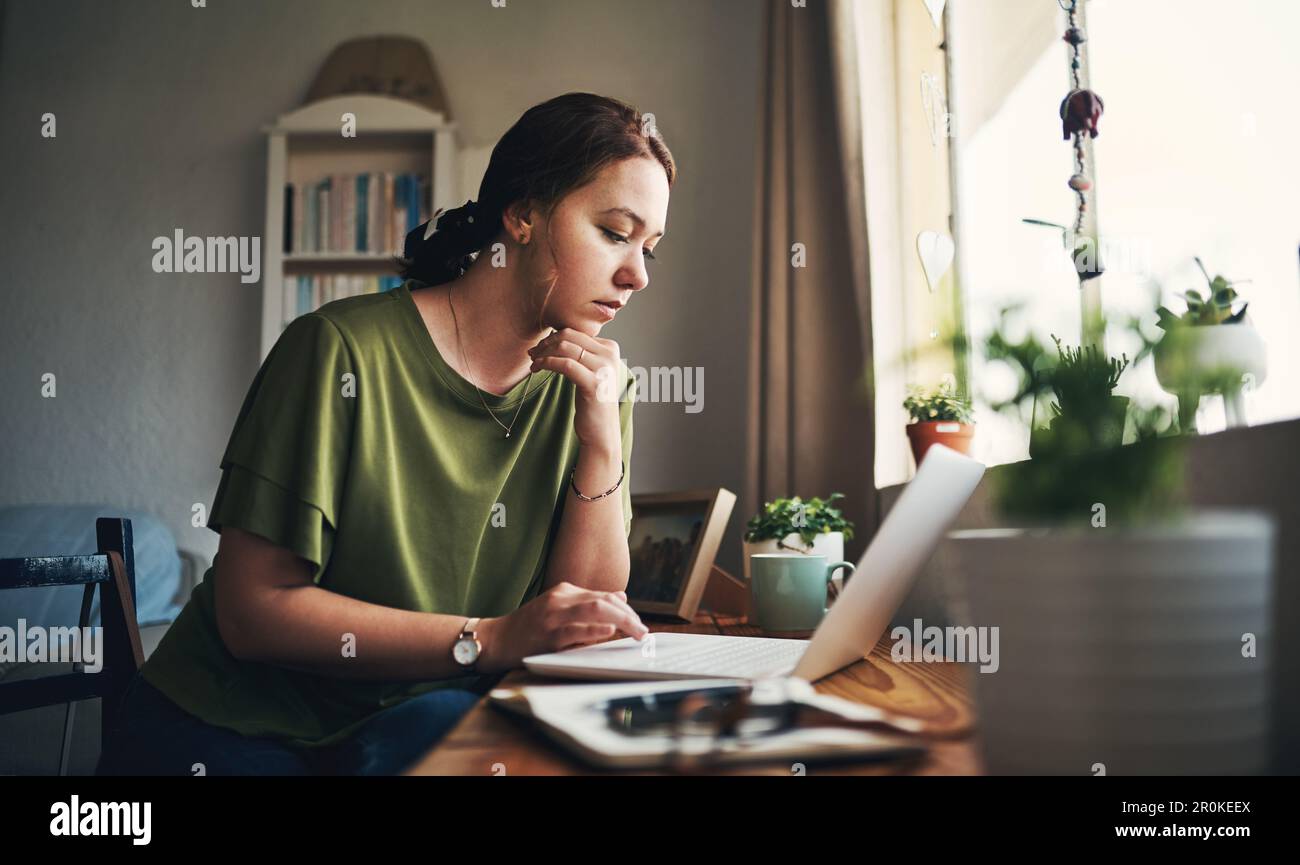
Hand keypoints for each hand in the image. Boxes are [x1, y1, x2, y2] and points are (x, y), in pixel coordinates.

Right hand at [476, 582, 648, 674]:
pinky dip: (595, 629)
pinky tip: (609, 631)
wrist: (496, 639)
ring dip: (621, 621)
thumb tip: (621, 597)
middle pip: (603, 600)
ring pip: (594, 610)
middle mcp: (560, 600)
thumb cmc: (529, 627)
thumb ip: (587, 602)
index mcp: (564, 591)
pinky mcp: (547, 636)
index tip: (638, 622)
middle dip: (628, 615)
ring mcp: (553, 617)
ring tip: (636, 632)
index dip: (626, 609)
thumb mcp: (559, 607)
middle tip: (642, 630)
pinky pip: (576, 630)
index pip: (604, 596)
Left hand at [528, 328, 624, 452]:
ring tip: (533, 362)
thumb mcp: (591, 371)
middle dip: (547, 342)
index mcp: (611, 348)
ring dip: (544, 353)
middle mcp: (610, 355)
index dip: (554, 337)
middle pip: (570, 336)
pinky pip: (564, 364)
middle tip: (533, 353)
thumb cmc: (593, 401)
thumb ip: (581, 353)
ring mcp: (603, 368)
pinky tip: (537, 368)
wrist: (602, 431)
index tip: (540, 347)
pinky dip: (547, 363)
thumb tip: (554, 335)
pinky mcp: (593, 383)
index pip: (577, 332)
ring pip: (565, 347)